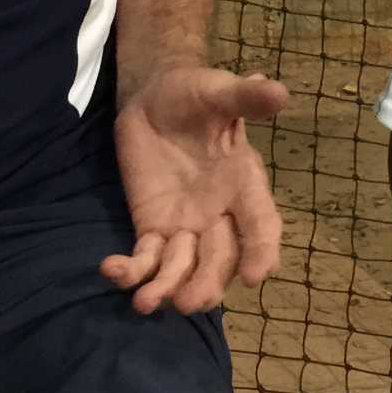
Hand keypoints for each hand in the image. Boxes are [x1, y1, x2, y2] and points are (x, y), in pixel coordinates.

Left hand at [100, 67, 288, 312]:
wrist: (154, 98)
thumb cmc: (194, 93)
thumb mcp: (218, 89)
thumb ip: (245, 95)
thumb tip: (279, 90)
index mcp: (243, 184)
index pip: (261, 224)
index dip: (261, 250)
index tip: (256, 276)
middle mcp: (219, 213)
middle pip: (220, 260)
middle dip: (206, 283)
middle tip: (188, 302)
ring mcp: (184, 226)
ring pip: (182, 268)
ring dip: (167, 288)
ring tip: (145, 303)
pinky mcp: (151, 227)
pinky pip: (145, 258)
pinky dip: (131, 271)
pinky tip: (112, 271)